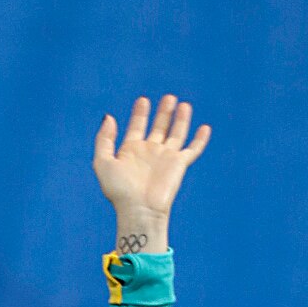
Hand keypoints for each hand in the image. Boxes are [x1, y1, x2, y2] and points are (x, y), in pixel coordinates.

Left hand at [94, 95, 209, 252]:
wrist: (139, 209)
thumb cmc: (119, 190)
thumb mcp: (102, 162)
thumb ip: (104, 139)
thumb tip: (110, 117)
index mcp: (131, 151)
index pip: (137, 126)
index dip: (140, 113)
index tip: (143, 100)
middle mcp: (149, 152)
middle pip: (158, 127)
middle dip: (163, 112)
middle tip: (168, 97)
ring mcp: (165, 157)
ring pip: (176, 133)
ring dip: (180, 119)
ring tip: (182, 104)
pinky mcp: (179, 164)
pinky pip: (193, 149)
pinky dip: (200, 139)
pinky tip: (205, 127)